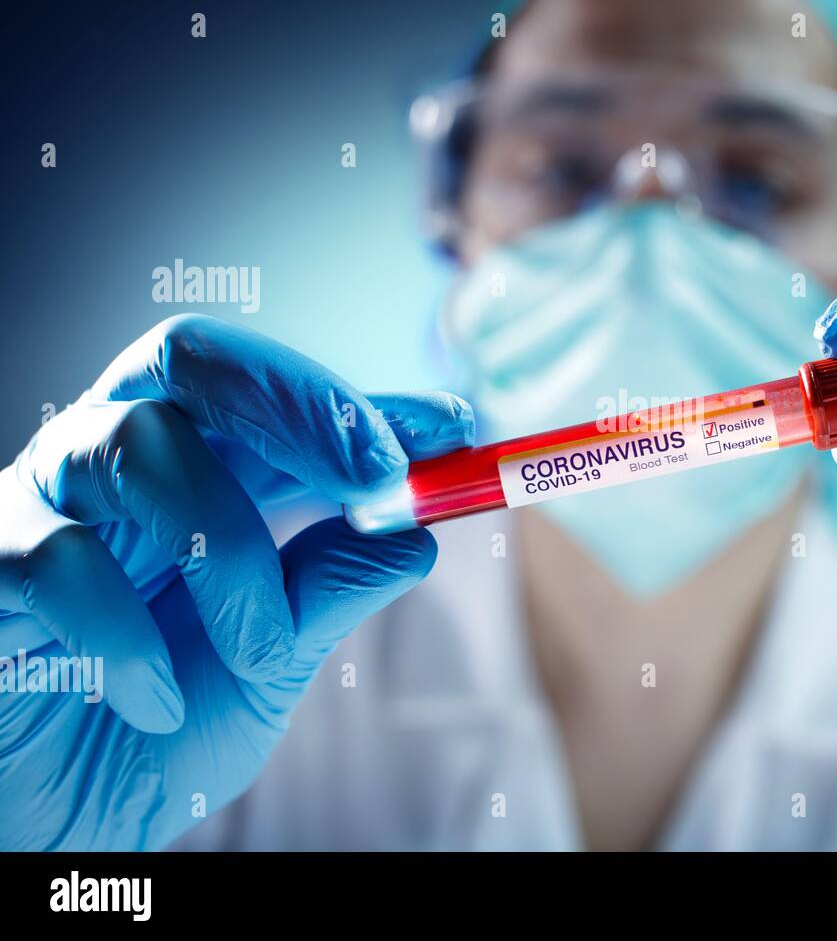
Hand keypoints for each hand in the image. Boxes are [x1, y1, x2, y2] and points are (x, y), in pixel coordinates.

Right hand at [0, 314, 473, 849]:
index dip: (365, 404)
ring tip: (259, 651)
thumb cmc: (153, 728)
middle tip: (377, 469)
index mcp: (198, 474)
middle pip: (193, 357)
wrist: (45, 819)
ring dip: (229, 552)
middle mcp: (119, 464)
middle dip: (299, 401)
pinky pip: (59, 561)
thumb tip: (417, 534)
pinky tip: (156, 699)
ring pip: (140, 446)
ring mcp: (44, 504)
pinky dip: (130, 638)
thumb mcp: (266, 664)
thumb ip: (328, 594)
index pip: (282, 400)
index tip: (453, 426)